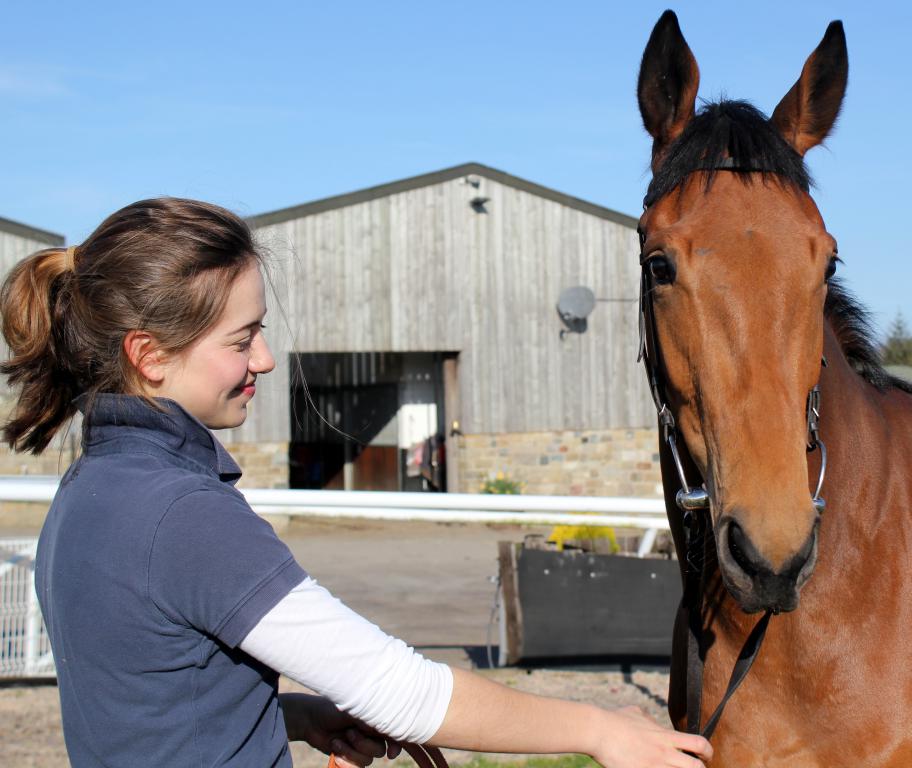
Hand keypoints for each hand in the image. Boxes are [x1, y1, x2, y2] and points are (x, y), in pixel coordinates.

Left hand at [280, 693, 394, 767]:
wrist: (310, 720)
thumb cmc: (333, 709)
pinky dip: (344, 758)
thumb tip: (388, 727)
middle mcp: (370, 733)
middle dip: (363, 745)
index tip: (391, 754)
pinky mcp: (349, 756)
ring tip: (337, 740)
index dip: (395, 745)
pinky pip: (356, 766)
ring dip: (350, 752)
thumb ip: (372, 718)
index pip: (393, 733)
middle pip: (379, 750)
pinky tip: (335, 747)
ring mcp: (359, 746)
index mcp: (375, 718)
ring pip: (367, 760)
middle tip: (349, 733)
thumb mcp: (355, 710)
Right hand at [592, 706, 712, 767]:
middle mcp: (664, 753)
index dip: (707, 752)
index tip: (705, 757)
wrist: (597, 730)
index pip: (699, 744)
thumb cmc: (614, 720)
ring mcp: (653, 766)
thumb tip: (654, 722)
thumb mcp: (636, 713)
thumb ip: (650, 719)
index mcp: (664, 736)